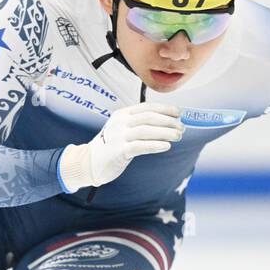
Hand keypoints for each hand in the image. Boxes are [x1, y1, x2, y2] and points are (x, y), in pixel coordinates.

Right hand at [58, 102, 183, 190]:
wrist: (88, 162)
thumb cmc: (110, 146)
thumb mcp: (121, 129)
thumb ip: (139, 124)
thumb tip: (167, 123)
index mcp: (122, 114)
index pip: (147, 107)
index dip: (165, 109)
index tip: (179, 113)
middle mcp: (120, 122)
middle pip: (149, 117)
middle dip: (169, 121)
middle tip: (182, 128)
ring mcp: (118, 136)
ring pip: (147, 130)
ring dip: (166, 133)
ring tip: (178, 137)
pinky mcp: (118, 151)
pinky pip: (141, 146)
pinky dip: (155, 145)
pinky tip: (166, 146)